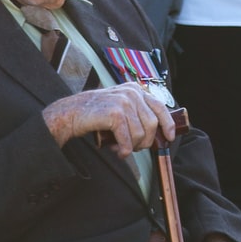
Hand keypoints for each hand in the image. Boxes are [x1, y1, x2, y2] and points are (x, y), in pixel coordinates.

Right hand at [42, 84, 174, 156]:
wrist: (70, 113)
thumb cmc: (95, 114)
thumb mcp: (119, 106)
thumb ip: (136, 113)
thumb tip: (155, 132)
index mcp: (136, 89)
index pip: (160, 107)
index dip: (168, 124)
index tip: (170, 137)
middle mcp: (132, 93)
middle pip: (152, 124)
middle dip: (146, 141)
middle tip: (134, 148)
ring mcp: (124, 102)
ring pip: (141, 134)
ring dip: (132, 147)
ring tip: (121, 148)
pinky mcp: (115, 113)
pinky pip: (128, 139)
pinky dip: (124, 149)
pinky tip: (118, 151)